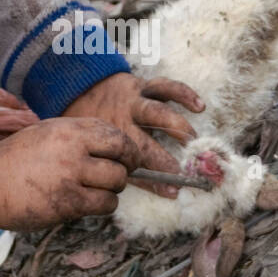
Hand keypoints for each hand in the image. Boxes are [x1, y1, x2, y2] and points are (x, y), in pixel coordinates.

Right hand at [0, 118, 140, 233]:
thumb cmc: (14, 160)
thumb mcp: (45, 133)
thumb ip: (77, 136)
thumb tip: (111, 147)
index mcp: (68, 129)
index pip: (114, 133)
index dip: (126, 147)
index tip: (126, 157)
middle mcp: (73, 149)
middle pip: (123, 154)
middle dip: (127, 167)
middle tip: (120, 174)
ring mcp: (72, 176)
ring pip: (117, 182)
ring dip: (113, 189)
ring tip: (97, 191)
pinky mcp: (69, 203)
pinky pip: (105, 204)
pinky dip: (103, 205)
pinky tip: (89, 203)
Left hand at [63, 73, 204, 197]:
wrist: (78, 84)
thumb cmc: (89, 122)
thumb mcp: (93, 144)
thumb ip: (111, 163)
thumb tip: (126, 190)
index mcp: (111, 139)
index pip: (134, 165)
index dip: (155, 180)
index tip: (173, 192)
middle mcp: (123, 121)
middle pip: (146, 143)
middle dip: (166, 159)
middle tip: (184, 172)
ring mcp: (134, 102)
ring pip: (158, 113)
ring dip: (178, 127)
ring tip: (194, 139)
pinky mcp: (143, 85)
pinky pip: (165, 86)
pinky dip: (183, 94)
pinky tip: (199, 106)